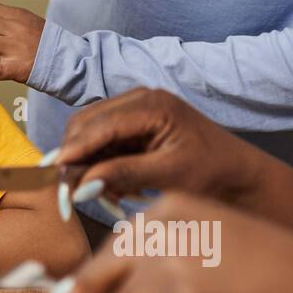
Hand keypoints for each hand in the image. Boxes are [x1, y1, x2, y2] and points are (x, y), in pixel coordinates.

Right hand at [56, 88, 269, 207]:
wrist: (239, 174)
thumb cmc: (213, 173)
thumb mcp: (170, 176)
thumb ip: (124, 174)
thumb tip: (82, 183)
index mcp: (153, 104)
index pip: (100, 124)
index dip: (74, 148)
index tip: (54, 172)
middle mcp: (140, 98)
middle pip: (86, 123)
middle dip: (76, 157)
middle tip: (71, 192)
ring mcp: (135, 109)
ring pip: (89, 132)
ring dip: (87, 163)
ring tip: (104, 194)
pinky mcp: (133, 123)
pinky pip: (102, 141)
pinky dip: (100, 164)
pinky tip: (115, 186)